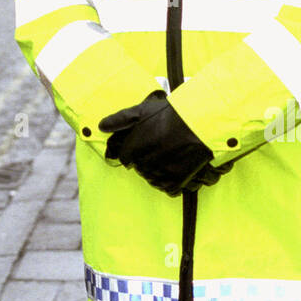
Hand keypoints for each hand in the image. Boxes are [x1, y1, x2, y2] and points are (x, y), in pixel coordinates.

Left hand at [99, 93, 216, 196]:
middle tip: (160, 147)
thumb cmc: (170, 115)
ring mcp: (160, 174)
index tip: (144, 144)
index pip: (125, 156)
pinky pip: (168, 189)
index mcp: (133, 149)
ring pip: (152, 179)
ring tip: (169, 156)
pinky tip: (176, 168)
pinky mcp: (176, 182)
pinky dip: (170, 181)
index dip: (133, 149)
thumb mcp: (142, 110)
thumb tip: (102, 126)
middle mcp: (144, 164)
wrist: (198, 124)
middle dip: (146, 159)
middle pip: (139, 167)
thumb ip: (120, 119)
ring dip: (157, 171)